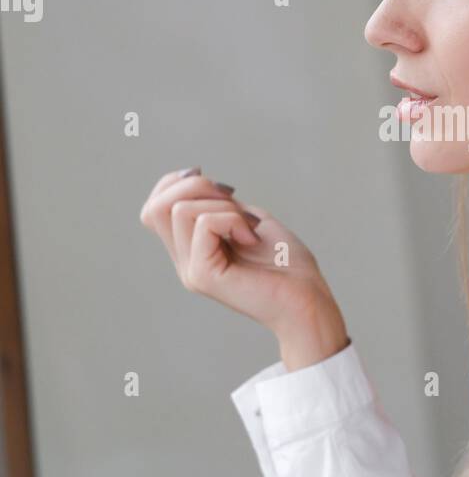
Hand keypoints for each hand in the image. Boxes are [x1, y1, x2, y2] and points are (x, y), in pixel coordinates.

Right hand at [139, 168, 348, 362]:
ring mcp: (191, 270)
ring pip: (179, 209)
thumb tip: (193, 178)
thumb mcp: (248, 219)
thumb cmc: (287, 263)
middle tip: (233, 202)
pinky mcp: (203, 276)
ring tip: (248, 227)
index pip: (153, 207)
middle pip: (156, 206)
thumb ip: (219, 204)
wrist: (308, 298)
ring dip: (223, 205)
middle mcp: (184, 262)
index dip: (177, 183)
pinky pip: (205, 223)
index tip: (220, 189)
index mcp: (191, 250)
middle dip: (196, 186)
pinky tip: (252, 239)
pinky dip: (233, 219)